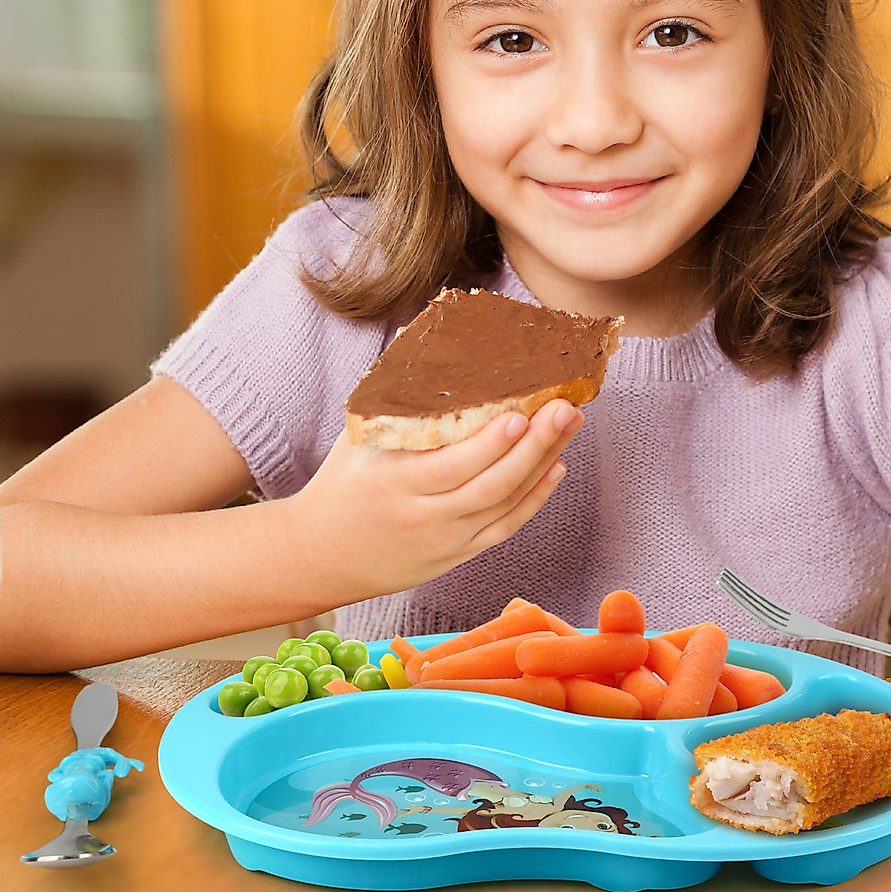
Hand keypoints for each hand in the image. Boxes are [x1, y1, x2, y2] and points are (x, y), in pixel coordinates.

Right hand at [287, 399, 583, 603]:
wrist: (320, 556)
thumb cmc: (342, 484)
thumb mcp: (357, 437)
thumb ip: (394, 396)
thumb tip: (426, 336)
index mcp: (393, 483)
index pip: (451, 466)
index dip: (490, 444)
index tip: (519, 413)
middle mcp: (423, 516)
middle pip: (490, 485)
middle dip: (534, 446)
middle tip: (566, 408)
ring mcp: (444, 541)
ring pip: (504, 505)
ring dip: (543, 464)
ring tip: (570, 425)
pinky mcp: (457, 556)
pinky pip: (505, 528)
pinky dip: (535, 499)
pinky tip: (557, 466)